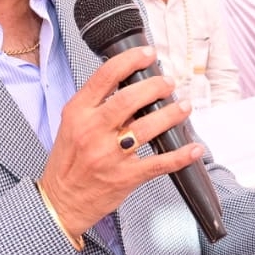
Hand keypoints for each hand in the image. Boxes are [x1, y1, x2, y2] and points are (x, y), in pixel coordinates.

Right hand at [38, 46, 203, 242]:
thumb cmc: (69, 161)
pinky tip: (194, 148)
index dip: (130, 60)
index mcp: (78, 113)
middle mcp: (92, 131)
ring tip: (184, 106)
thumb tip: (134, 87)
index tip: (148, 53)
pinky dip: (180, 155)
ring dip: (172, 114)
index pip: (105, 77)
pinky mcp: (125, 177)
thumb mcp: (72, 125)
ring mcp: (109, 155)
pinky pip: (158, 163)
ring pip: (147, 128)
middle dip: (156, 86)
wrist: (60, 201)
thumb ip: (98, 106)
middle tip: (169, 82)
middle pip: (129, 99)